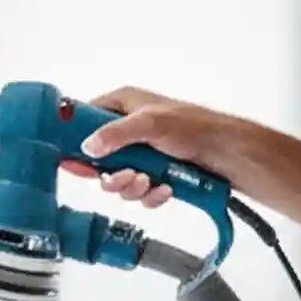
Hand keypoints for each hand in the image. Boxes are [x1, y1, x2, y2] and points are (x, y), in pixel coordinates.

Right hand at [61, 86, 241, 208]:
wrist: (230, 156)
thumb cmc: (198, 128)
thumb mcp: (151, 123)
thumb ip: (115, 133)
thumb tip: (88, 146)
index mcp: (123, 105)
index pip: (83, 119)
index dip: (74, 139)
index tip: (69, 158)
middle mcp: (128, 129)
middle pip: (97, 157)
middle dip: (109, 173)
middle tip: (121, 175)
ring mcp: (140, 153)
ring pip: (116, 178)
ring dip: (130, 186)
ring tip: (148, 181)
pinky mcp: (152, 174)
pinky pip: (137, 191)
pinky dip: (149, 194)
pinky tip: (163, 188)